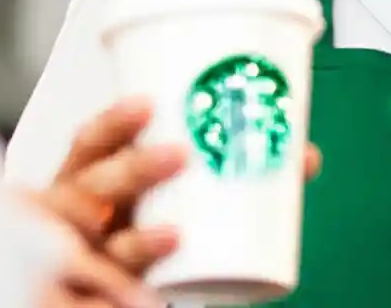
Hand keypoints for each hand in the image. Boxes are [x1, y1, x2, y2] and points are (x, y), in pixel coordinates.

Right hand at [33, 97, 322, 303]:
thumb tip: (304, 156)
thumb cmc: (156, 210)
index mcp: (95, 174)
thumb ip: (236, 166)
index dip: (115, 121)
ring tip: (175, 235)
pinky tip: (148, 298)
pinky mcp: (116, 290)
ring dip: (138, 242)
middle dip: (134, 171)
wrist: (126, 278)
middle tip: (181, 156)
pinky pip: (110, 297)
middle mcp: (86, 212)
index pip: (92, 143)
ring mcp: (96, 254)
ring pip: (107, 246)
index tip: (149, 104)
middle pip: (95, 188)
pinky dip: (124, 298)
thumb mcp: (182, 184)